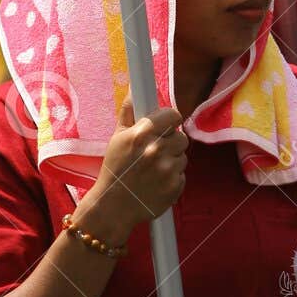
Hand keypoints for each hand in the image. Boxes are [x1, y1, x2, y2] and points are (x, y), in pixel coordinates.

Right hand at [80, 94, 187, 246]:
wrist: (113, 206)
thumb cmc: (115, 169)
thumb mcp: (117, 138)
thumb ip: (129, 112)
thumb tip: (136, 90)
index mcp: (142, 133)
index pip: (173, 115)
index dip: (170, 120)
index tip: (166, 124)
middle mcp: (156, 150)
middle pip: (181, 137)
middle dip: (171, 142)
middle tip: (156, 151)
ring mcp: (167, 169)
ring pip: (182, 156)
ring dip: (172, 161)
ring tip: (153, 169)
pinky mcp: (175, 186)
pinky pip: (182, 175)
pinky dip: (172, 178)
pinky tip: (156, 182)